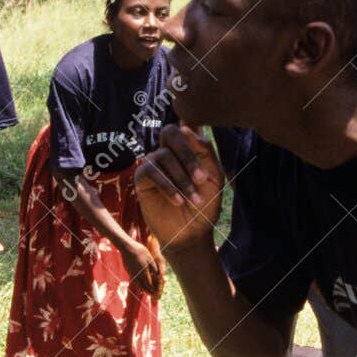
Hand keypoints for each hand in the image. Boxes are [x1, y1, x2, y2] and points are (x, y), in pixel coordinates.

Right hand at [121, 236, 163, 295]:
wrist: (126, 247)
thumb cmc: (140, 251)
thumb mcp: (150, 258)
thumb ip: (154, 268)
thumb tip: (159, 276)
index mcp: (144, 272)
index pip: (149, 285)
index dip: (154, 290)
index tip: (157, 295)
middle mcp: (137, 275)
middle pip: (143, 287)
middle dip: (149, 292)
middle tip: (153, 296)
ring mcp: (132, 273)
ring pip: (138, 284)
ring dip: (143, 289)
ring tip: (147, 292)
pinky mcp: (128, 271)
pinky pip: (135, 280)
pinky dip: (138, 283)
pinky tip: (140, 283)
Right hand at [134, 124, 222, 251]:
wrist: (193, 232)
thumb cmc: (206, 204)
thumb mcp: (214, 177)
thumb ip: (205, 150)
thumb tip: (187, 127)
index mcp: (189, 147)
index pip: (186, 124)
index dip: (191, 125)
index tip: (199, 139)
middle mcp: (170, 151)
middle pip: (170, 132)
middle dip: (187, 154)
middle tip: (202, 179)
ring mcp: (154, 163)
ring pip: (163, 155)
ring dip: (182, 178)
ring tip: (194, 199)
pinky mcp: (142, 179)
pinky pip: (150, 171)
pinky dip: (167, 186)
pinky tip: (177, 200)